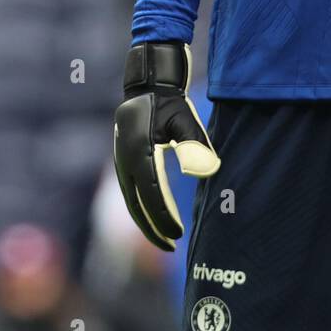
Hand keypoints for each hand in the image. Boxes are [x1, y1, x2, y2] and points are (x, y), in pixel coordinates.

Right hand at [113, 41, 219, 251]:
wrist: (147, 83)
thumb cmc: (170, 100)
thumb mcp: (185, 117)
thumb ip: (196, 143)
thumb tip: (209, 171)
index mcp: (139, 151)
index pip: (151, 194)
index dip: (164, 218)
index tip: (178, 234)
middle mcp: (125, 160)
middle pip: (136, 204)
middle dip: (152, 228)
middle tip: (171, 247)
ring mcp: (120, 161)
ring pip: (131, 200)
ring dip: (145, 222)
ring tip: (163, 239)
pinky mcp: (123, 160)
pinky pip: (130, 192)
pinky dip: (140, 208)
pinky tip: (153, 218)